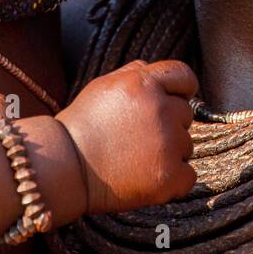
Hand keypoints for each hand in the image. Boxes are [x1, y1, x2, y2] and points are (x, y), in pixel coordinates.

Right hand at [55, 59, 197, 215]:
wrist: (65, 167)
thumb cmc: (84, 125)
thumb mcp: (104, 85)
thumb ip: (135, 73)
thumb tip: (162, 75)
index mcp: (144, 83)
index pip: (185, 76)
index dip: (181, 89)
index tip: (174, 100)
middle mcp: (160, 110)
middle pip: (185, 113)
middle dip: (168, 123)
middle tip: (137, 137)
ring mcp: (167, 144)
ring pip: (186, 145)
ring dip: (169, 152)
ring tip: (135, 157)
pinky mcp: (168, 176)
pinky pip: (188, 175)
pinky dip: (172, 180)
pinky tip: (146, 177)